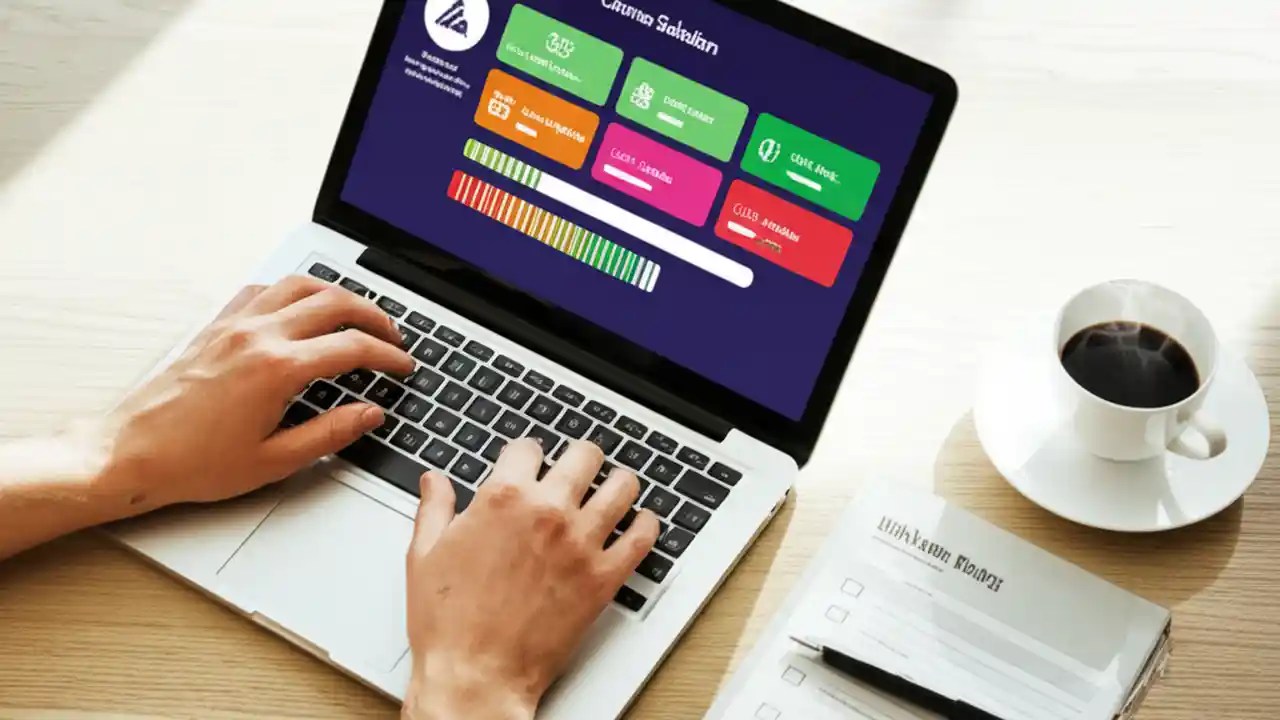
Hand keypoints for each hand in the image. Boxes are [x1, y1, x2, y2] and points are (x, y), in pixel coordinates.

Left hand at [96, 276, 413, 511]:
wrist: (130, 453)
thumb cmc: (194, 463)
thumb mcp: (275, 461)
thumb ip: (331, 433)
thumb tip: (370, 414)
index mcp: (278, 369)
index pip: (352, 348)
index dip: (388, 356)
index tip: (403, 367)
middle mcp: (258, 336)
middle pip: (335, 303)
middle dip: (375, 316)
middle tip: (393, 337)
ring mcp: (235, 326)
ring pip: (300, 285)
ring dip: (338, 294)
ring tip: (357, 314)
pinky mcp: (215, 327)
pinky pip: (263, 290)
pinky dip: (292, 291)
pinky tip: (301, 306)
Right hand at [402, 439, 660, 719]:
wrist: (475, 676)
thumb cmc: (448, 623)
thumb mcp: (424, 555)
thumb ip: (434, 508)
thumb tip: (434, 480)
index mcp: (503, 499)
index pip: (528, 447)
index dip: (527, 453)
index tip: (530, 461)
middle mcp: (547, 513)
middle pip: (583, 456)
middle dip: (580, 457)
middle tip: (579, 466)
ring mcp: (580, 544)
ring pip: (621, 488)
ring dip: (619, 483)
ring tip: (616, 486)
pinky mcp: (603, 578)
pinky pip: (642, 539)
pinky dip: (647, 526)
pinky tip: (641, 523)